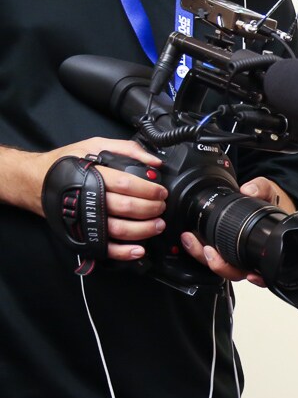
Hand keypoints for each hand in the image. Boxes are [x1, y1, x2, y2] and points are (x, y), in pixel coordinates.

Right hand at [2, 138, 166, 261]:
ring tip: (158, 224)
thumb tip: (155, 162)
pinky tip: (139, 249)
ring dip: (146, 229)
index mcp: (93, 175)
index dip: (149, 190)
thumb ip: (127, 150)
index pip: (127, 184)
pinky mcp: (84, 235)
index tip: (161, 191)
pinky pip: (107, 248)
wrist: (34, 182)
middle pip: (128, 207)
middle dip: (152, 208)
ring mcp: (87, 220)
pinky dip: (125, 252)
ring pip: (121, 229)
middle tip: (161, 206)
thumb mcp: (94, 145)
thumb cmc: (66, 164)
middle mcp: (90, 199)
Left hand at [179, 176, 289, 286]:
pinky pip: (207, 256)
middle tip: (208, 250)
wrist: (258, 200)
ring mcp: (232, 254)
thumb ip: (261, 188)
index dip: (258, 277)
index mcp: (264, 249)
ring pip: (217, 265)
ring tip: (190, 239)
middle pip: (234, 272)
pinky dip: (197, 250)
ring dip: (202, 257)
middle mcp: (248, 257)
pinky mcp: (217, 247)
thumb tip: (249, 190)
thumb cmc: (267, 202)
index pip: (263, 271)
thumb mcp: (267, 192)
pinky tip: (190, 239)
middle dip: (219, 265)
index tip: (250, 273)